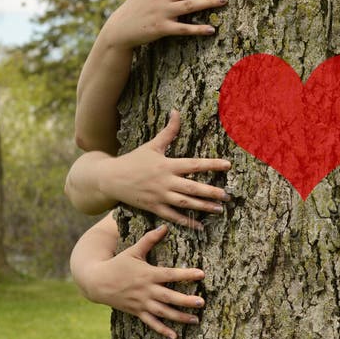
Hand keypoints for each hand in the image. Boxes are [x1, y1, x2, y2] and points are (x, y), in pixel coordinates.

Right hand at [85, 225, 205, 338]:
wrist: (97, 282)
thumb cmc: (118, 264)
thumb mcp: (133, 250)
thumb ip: (150, 239)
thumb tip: (165, 226)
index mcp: (148, 274)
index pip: (170, 274)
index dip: (186, 274)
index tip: (201, 274)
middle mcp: (146, 290)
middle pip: (169, 297)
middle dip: (186, 300)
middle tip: (202, 302)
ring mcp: (142, 303)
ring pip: (163, 312)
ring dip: (179, 317)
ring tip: (195, 319)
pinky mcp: (137, 312)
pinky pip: (151, 323)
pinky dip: (162, 330)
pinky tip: (175, 336)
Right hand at [100, 110, 231, 226]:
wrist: (111, 178)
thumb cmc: (133, 160)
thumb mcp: (152, 145)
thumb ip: (168, 131)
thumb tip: (176, 111)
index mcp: (167, 165)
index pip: (194, 164)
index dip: (212, 165)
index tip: (228, 165)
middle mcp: (165, 181)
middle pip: (192, 187)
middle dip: (211, 192)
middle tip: (227, 196)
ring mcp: (159, 196)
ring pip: (185, 203)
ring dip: (203, 207)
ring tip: (219, 209)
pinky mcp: (154, 208)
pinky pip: (173, 216)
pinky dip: (186, 222)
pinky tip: (200, 226)